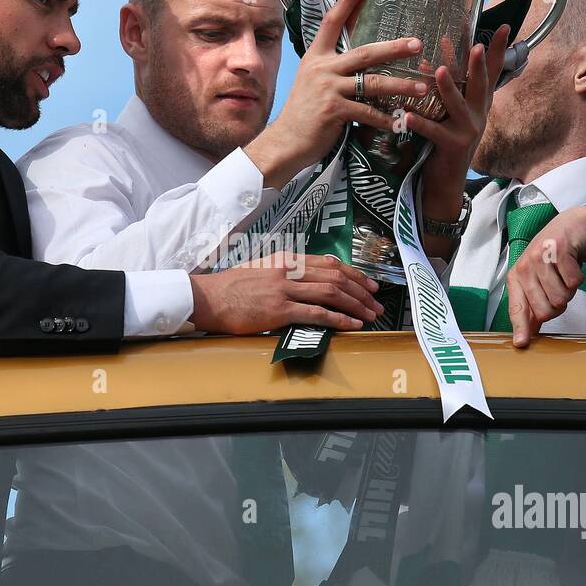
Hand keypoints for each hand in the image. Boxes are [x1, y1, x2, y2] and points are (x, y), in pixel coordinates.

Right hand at [188, 253, 382, 334]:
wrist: (208, 298)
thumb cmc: (232, 287)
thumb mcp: (262, 270)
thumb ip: (286, 272)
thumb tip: (308, 279)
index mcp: (286, 260)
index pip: (329, 263)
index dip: (354, 274)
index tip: (368, 284)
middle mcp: (289, 271)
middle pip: (336, 277)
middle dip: (361, 291)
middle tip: (376, 302)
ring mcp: (285, 290)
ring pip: (331, 293)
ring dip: (356, 305)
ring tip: (370, 315)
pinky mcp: (279, 310)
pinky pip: (317, 314)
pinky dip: (339, 319)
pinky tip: (352, 325)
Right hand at [244, 0, 428, 187]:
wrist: (286, 141)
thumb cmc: (304, 112)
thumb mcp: (314, 81)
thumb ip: (333, 66)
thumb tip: (357, 57)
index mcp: (316, 57)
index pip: (333, 23)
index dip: (348, 2)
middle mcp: (322, 69)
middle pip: (365, 52)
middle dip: (394, 48)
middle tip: (418, 43)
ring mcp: (328, 89)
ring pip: (372, 83)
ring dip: (400, 86)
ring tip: (421, 88)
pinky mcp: (333, 111)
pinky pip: (367, 112)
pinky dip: (385, 118)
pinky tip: (400, 121)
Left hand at [408, 24, 511, 259]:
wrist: (445, 181)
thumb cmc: (445, 142)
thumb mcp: (451, 112)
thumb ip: (450, 90)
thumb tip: (438, 60)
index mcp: (479, 105)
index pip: (491, 73)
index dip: (497, 51)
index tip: (505, 27)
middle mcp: (478, 116)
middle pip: (480, 86)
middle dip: (479, 64)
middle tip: (476, 44)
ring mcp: (467, 132)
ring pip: (458, 106)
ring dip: (449, 88)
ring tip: (440, 70)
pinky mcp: (450, 147)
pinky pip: (433, 132)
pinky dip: (421, 123)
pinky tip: (409, 115)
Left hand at [506, 206, 585, 347]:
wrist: (575, 226)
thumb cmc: (555, 256)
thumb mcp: (539, 279)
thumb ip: (532, 306)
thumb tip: (526, 335)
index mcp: (516, 276)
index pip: (517, 308)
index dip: (521, 327)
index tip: (522, 343)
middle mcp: (525, 266)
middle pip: (545, 310)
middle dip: (558, 305)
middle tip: (559, 287)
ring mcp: (541, 256)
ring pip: (562, 297)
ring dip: (570, 290)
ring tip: (565, 274)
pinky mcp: (559, 249)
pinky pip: (575, 282)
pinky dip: (578, 277)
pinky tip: (573, 265)